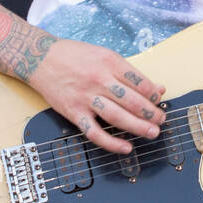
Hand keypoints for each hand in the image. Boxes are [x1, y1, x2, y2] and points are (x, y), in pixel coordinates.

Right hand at [28, 39, 166, 153]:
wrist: (40, 58)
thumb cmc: (75, 55)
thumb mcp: (105, 55)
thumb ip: (130, 73)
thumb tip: (156, 88)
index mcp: (110, 62)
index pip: (140, 82)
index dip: (154, 95)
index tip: (160, 101)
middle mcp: (100, 80)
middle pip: (133, 101)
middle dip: (152, 113)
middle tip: (162, 120)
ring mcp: (86, 97)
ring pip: (118, 117)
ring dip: (139, 127)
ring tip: (153, 132)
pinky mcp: (74, 112)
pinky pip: (95, 132)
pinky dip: (111, 143)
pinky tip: (125, 147)